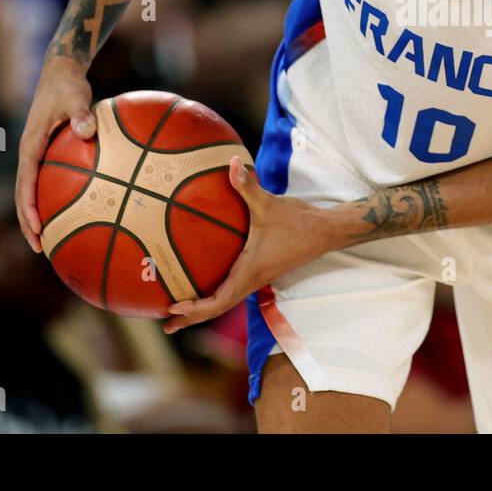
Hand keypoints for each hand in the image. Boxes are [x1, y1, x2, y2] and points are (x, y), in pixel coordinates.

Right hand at [14, 56, 95, 252]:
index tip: (36, 228)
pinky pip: (48, 180)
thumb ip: (81, 113)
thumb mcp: (76, 96)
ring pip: (32, 190)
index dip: (28, 207)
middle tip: (41, 248)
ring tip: (52, 240)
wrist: (61, 72)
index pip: (25, 183)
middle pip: (23, 195)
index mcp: (31, 145)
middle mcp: (29, 153)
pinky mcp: (47, 152)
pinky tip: (75, 211)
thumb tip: (87, 130)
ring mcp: (37, 154)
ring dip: (38, 215)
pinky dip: (55, 198)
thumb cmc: (68, 84)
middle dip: (28, 222)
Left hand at [162, 157, 339, 333]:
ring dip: (202, 309)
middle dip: (191, 318)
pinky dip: (214, 296)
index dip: (196, 309)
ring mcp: (256, 278)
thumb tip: (231, 164)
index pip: (219, 301)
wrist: (326, 231)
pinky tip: (203, 285)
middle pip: (217, 308)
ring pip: (225, 301)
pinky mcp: (260, 272)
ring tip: (178, 312)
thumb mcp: (269, 204)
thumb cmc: (298, 222)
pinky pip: (232, 289)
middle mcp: (252, 280)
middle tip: (166, 326)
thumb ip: (247, 186)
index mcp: (251, 272)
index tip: (174, 308)